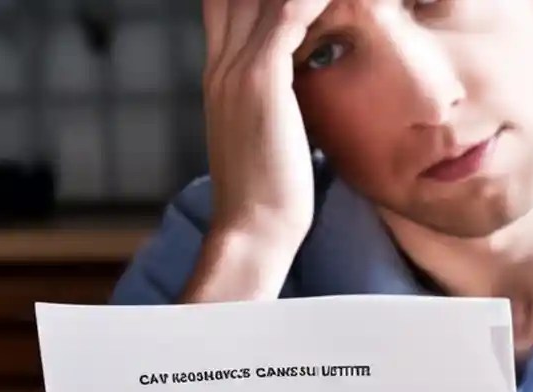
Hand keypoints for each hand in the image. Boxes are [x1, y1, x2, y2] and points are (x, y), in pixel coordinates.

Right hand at [201, 0, 334, 245]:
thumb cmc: (270, 191)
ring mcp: (236, 70)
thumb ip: (277, 102)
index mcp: (219, 76)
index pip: (226, 5)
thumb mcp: (268, 134)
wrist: (253, 228)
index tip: (299, 4)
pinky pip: (286, 16)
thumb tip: (300, 93)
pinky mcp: (261, 80)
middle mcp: (221, 65)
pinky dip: (313, 1)